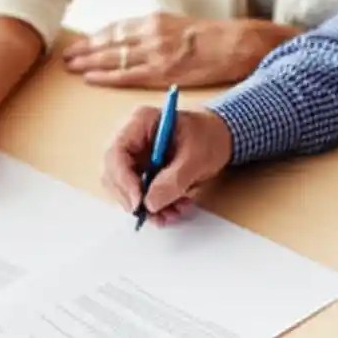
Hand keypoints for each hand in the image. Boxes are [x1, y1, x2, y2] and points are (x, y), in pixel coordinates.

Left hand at [63, 12, 298, 88]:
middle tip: (67, 56)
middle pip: (109, 41)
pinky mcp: (161, 72)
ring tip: (72, 67)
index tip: (81, 42)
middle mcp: (150, 34)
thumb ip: (156, 32)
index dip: (95, 37)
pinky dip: (105, 76)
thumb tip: (138, 41)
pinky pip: (126, 75)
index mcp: (154, 20)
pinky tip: (90, 78)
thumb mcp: (179, 25)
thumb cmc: (212, 37)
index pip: (116, 28)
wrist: (233, 45)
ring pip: (113, 57)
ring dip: (89, 62)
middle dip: (85, 49)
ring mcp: (154, 53)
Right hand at [101, 107, 232, 225]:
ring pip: (125, 188)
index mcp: (141, 122)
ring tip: (172, 214)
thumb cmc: (209, 135)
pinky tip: (174, 208)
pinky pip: (140, 194)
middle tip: (155, 215)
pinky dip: (155, 206)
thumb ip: (173, 180)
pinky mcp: (143, 171)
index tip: (139, 202)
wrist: (222, 136)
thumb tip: (150, 204)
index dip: (123, 180)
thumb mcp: (196, 157)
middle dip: (134, 198)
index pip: (116, 152)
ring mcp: (136, 156)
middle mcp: (132, 138)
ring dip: (147, 206)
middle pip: (114, 173)